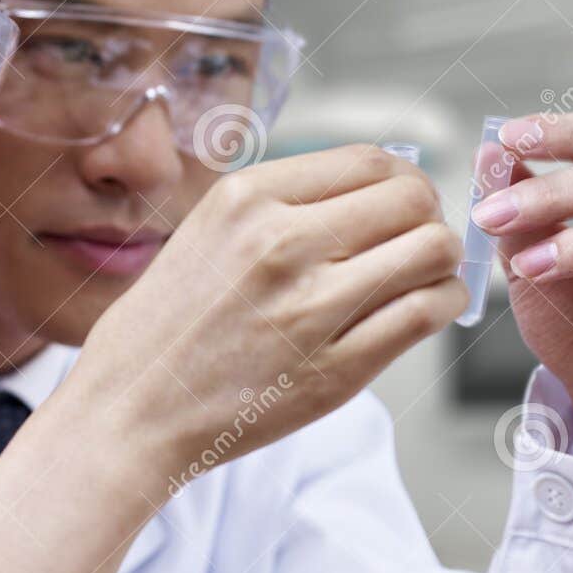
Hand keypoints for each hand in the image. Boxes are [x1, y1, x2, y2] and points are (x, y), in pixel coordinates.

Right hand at [72, 144, 466, 488]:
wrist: (128, 412)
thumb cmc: (159, 330)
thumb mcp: (203, 234)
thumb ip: (277, 208)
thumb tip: (366, 190)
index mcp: (246, 199)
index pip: (367, 160)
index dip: (401, 178)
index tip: (400, 201)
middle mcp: (281, 242)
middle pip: (410, 198)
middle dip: (428, 214)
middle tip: (419, 238)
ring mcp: (311, 306)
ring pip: (431, 250)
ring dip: (443, 259)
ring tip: (426, 275)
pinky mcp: (336, 367)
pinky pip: (425, 313)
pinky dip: (444, 303)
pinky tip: (428, 307)